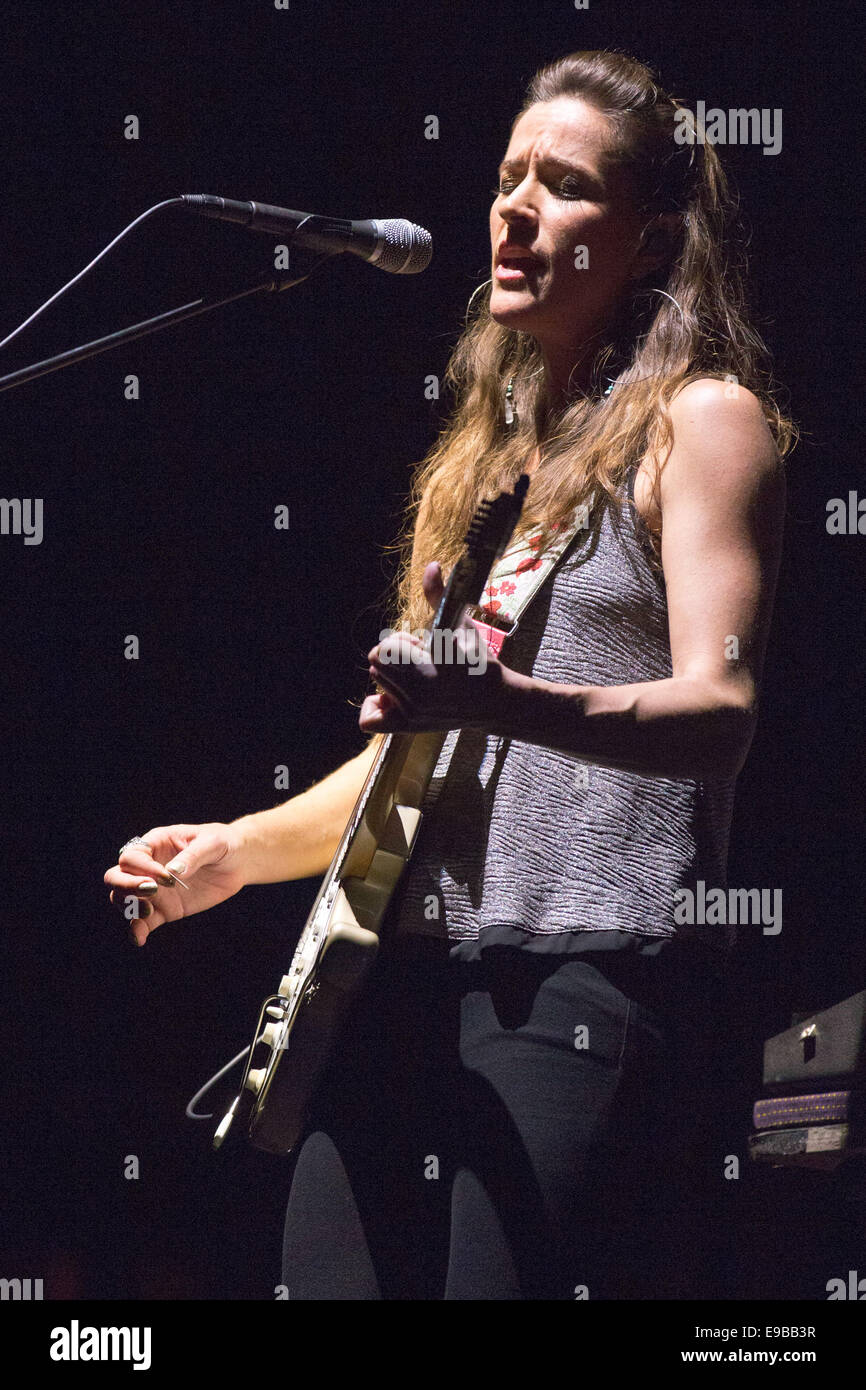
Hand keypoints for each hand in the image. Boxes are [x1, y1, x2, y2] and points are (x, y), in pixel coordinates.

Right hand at [104, 822, 247, 945]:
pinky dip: (137, 931)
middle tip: (151, 892)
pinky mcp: (163, 910)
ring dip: (129, 907)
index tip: (169, 878)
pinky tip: (140, 939)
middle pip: (116, 877)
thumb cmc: (222, 843)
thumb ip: (193, 856)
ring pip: (123, 899)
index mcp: (155, 844)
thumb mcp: (212, 843)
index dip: (144, 868)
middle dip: (126, 886)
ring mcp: (154, 890)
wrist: (237, 862)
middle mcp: (147, 867)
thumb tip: (173, 872)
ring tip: (149, 912)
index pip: (132, 857)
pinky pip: (142, 922)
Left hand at [359, 561, 506, 734]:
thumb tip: (433, 565)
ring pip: (377, 681)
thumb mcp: (460, 624)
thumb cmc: (478, 660)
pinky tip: (394, 698)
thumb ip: (440, 595)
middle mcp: (421, 689)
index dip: (401, 643)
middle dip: (395, 656)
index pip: (385, 649)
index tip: (423, 647)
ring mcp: (414, 710)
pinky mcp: (411, 726)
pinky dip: (376, 706)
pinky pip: (370, 720)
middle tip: (420, 662)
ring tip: (417, 678)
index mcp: (433, 662)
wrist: (495, 701)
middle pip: (376, 662)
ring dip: (391, 675)